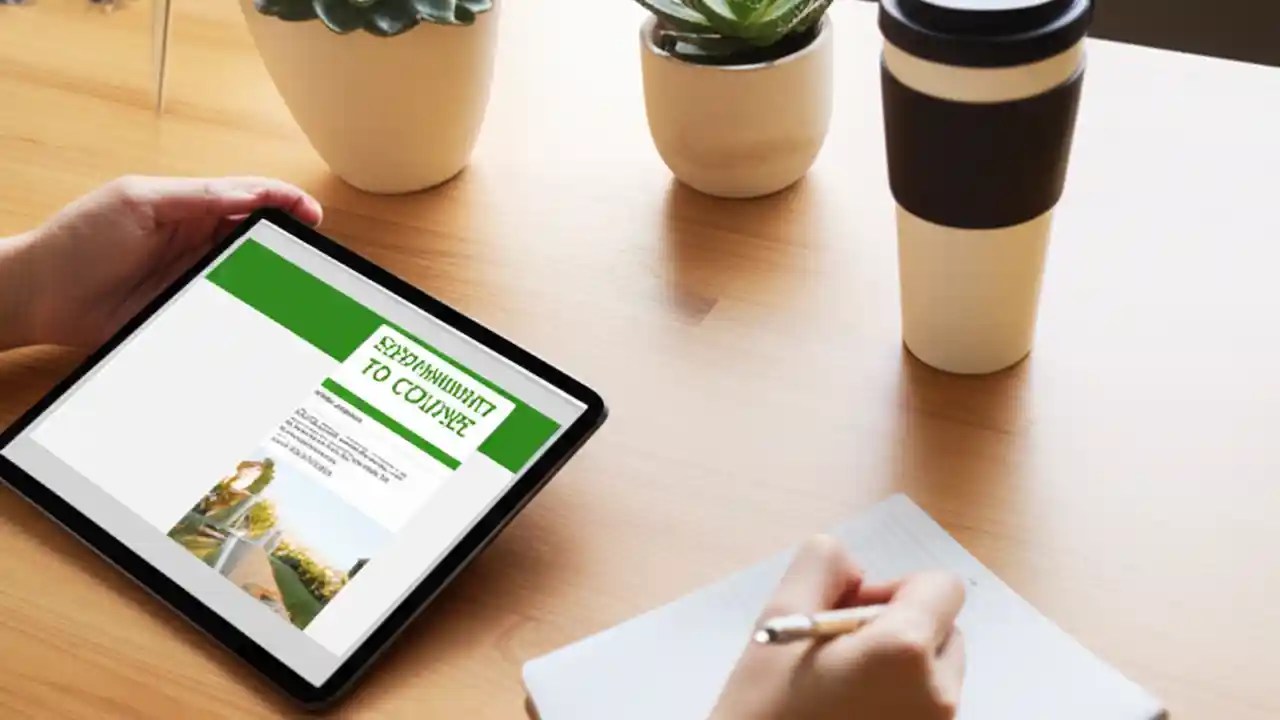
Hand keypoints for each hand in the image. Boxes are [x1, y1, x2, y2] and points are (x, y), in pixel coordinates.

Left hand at [0, 175, 321, 350]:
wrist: (40, 296)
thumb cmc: (77, 241)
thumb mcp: (137, 202)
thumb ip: (197, 197)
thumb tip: (251, 194)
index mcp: (189, 205)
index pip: (250, 195)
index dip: (285, 201)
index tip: (312, 214)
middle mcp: (198, 240)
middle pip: (259, 236)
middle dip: (290, 241)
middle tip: (315, 254)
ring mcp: (196, 276)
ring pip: (251, 273)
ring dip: (275, 277)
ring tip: (301, 285)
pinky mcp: (189, 309)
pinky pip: (231, 309)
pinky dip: (252, 311)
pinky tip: (268, 315)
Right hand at [710, 536, 966, 719]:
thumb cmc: (764, 710)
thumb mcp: (778, 618)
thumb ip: (822, 564)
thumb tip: (855, 567)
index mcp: (905, 651)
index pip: (942, 586)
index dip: (896, 589)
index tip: (850, 615)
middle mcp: (938, 694)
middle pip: (944, 629)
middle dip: (898, 629)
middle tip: (839, 652)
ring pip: (936, 672)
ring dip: (899, 668)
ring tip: (841, 688)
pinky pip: (926, 708)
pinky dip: (898, 701)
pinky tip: (849, 713)